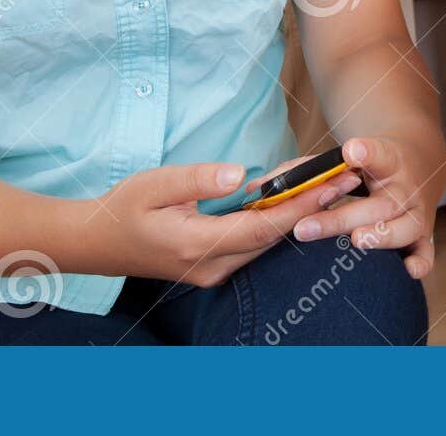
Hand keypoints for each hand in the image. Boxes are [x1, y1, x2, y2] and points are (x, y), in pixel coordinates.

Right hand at [92, 160, 360, 287]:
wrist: (96, 243)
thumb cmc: (123, 208)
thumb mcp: (154, 184)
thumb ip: (197, 180)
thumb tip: (240, 174)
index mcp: (199, 246)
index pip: (263, 227)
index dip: (300, 206)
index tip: (329, 183)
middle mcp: (214, 266)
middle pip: (275, 236)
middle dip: (314, 206)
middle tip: (348, 177)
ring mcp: (216, 270)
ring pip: (269, 240)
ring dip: (301, 212)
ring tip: (334, 181)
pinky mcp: (216, 265)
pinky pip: (256, 241)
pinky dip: (279, 218)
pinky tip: (298, 195)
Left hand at [291, 136, 445, 279]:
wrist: (419, 166)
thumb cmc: (377, 164)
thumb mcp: (360, 153)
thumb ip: (325, 169)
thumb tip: (270, 188)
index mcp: (389, 162)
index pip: (379, 155)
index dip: (366, 153)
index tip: (350, 152)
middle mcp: (405, 188)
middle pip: (379, 204)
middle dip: (342, 217)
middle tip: (307, 228)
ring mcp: (417, 212)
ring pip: (405, 227)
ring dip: (380, 236)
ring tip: (355, 240)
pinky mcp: (424, 235)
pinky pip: (427, 251)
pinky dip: (420, 262)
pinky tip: (409, 271)